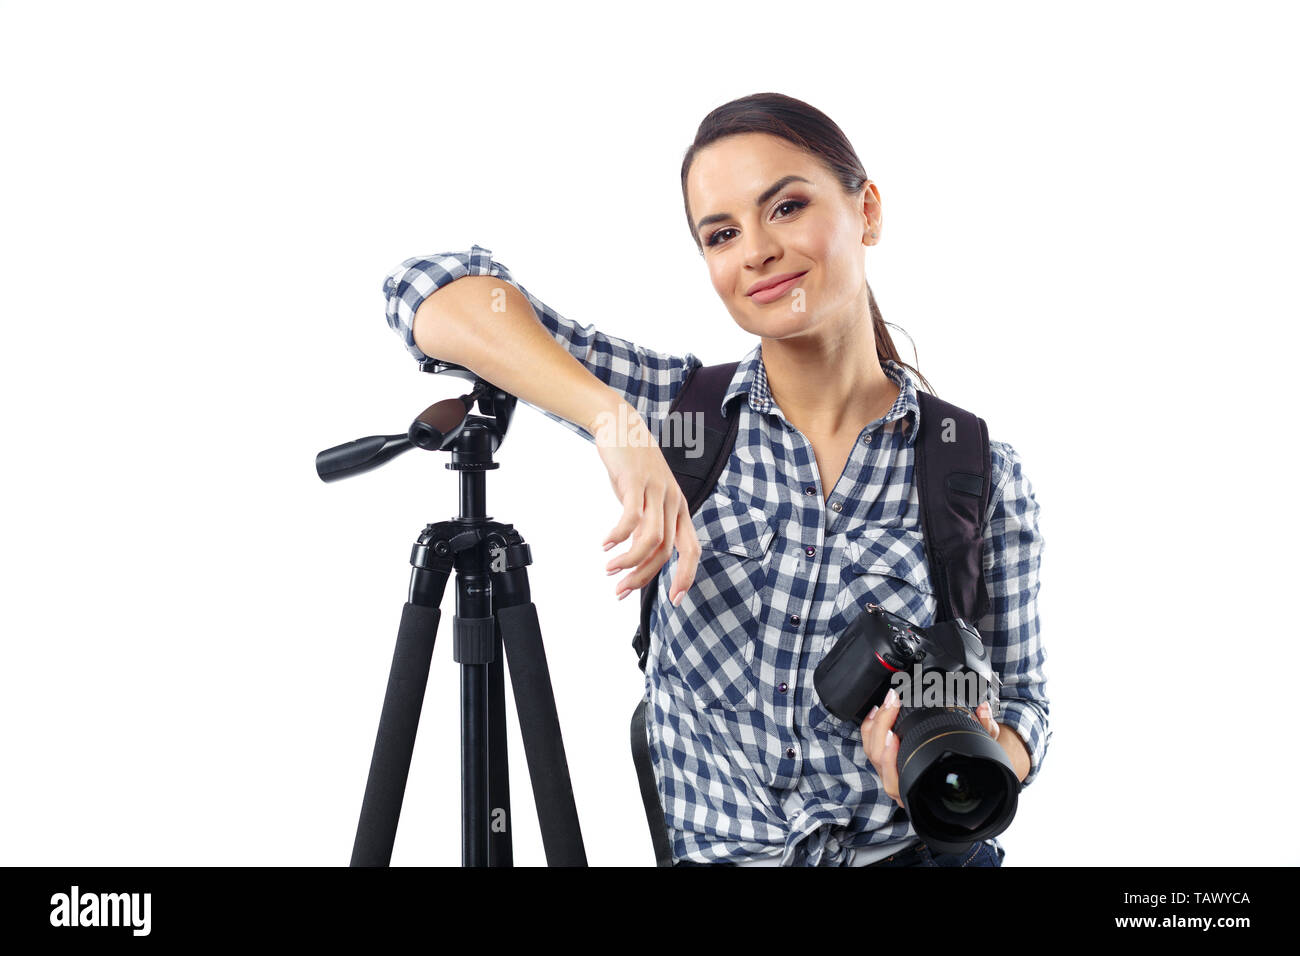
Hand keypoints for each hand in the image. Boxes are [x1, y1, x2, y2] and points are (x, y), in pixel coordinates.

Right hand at [592, 402, 699, 606]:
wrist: (621, 425)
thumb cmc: (633, 466)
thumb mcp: (646, 497)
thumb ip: (646, 524)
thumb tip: (637, 556)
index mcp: (679, 508)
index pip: (691, 549)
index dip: (686, 576)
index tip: (673, 600)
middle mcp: (672, 501)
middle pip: (665, 551)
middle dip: (643, 577)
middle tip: (620, 592)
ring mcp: (656, 491)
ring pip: (651, 538)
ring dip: (629, 561)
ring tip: (609, 570)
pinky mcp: (636, 482)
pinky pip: (630, 517)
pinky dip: (618, 536)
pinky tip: (605, 545)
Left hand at [860, 690, 1006, 807]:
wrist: (971, 772)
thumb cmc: (972, 765)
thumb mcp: (983, 749)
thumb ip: (986, 729)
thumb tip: (984, 709)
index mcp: (923, 790)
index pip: (897, 782)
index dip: (890, 761)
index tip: (893, 736)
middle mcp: (904, 786)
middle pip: (879, 762)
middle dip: (881, 728)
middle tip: (892, 703)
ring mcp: (894, 775)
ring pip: (872, 754)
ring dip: (874, 727)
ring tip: (885, 704)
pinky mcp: (888, 764)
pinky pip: (871, 748)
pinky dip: (870, 730)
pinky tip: (877, 713)